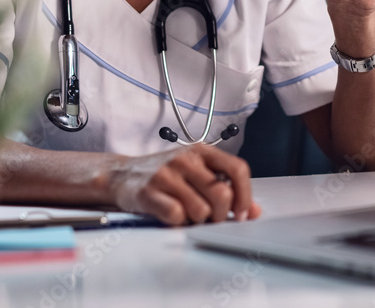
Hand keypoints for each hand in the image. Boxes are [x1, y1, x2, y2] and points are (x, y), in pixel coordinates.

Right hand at [106, 144, 261, 225]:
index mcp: (202, 151)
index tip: (242, 213)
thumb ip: (226, 187)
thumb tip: (254, 210)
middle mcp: (185, 159)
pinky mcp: (149, 192)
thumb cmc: (165, 175)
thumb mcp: (197, 173)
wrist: (121, 174)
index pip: (237, 169)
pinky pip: (177, 217)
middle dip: (221, 214)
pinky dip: (178, 222)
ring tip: (187, 213)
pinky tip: (171, 215)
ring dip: (197, 220)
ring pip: (201, 210)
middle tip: (211, 217)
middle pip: (222, 194)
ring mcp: (166, 174)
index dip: (245, 195)